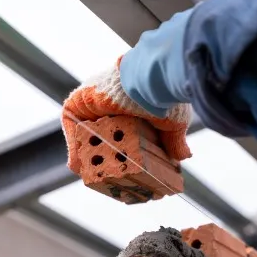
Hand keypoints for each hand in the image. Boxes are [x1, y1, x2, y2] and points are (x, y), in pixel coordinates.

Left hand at [60, 56, 191, 175]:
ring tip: (92, 176)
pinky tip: (80, 167)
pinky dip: (75, 147)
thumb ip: (173, 140)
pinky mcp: (79, 102)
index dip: (120, 154)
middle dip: (102, 157)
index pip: (121, 133)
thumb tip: (184, 157)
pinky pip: (72, 128)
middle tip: (105, 177)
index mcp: (130, 105)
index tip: (120, 173)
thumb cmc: (163, 96)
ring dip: (88, 155)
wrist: (148, 79)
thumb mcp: (172, 122)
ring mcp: (92, 102)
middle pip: (100, 136)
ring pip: (85, 134)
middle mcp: (109, 103)